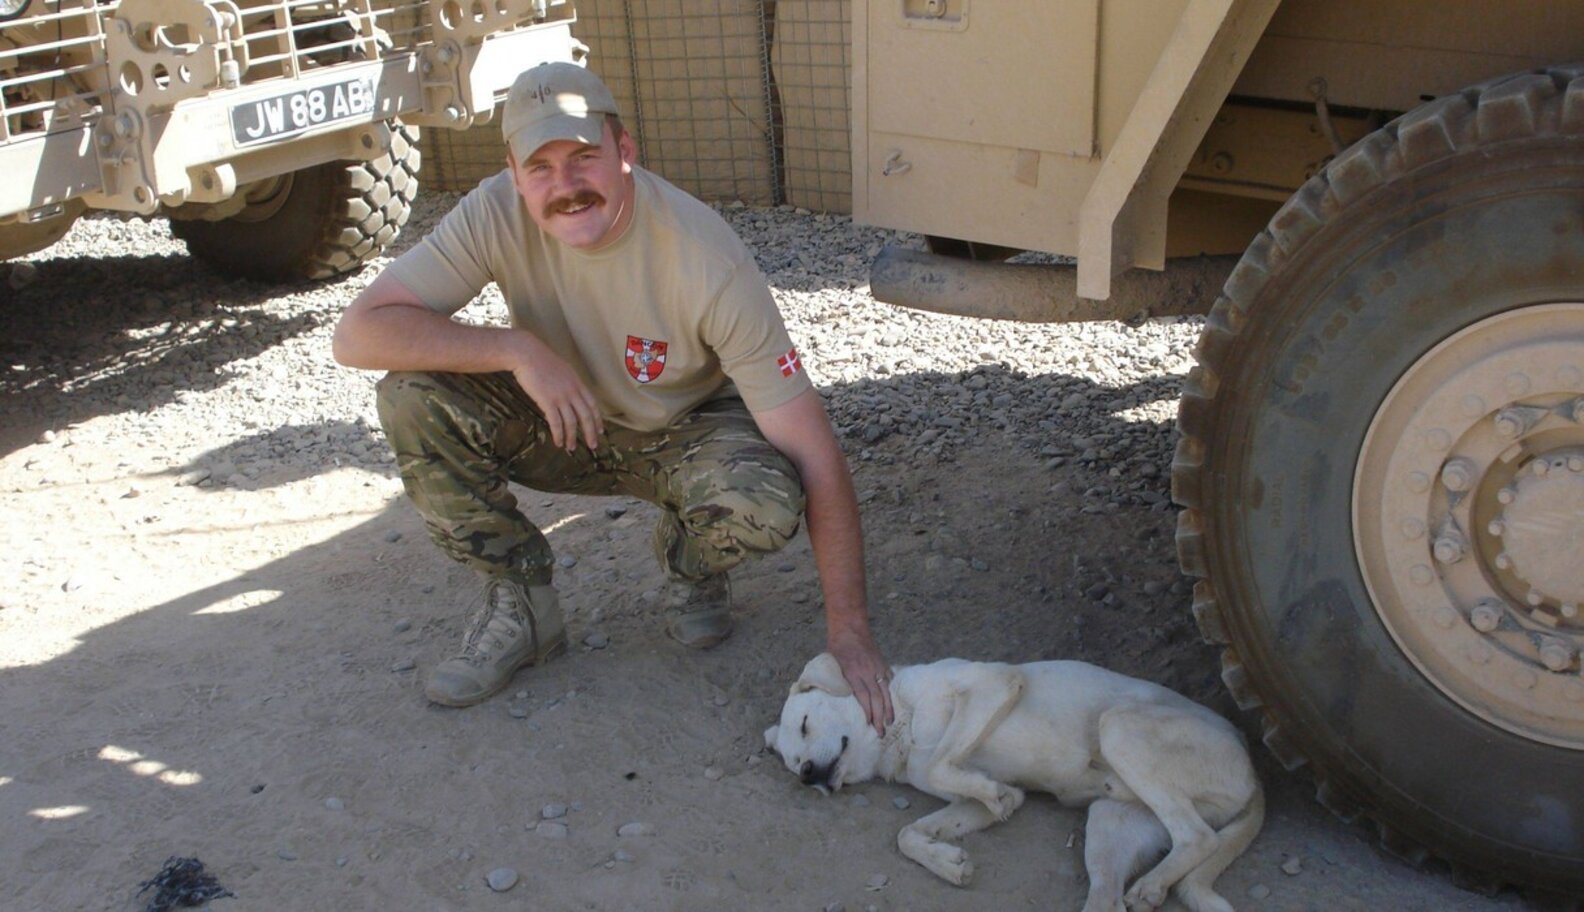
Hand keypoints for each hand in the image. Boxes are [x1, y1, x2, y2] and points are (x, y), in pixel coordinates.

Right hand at [508, 331, 603, 451]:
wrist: (527, 354)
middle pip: (586, 416)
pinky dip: (558, 434)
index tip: (601, 430)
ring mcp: (561, 396)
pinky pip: (556, 422)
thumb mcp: (562, 370)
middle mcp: (572, 391)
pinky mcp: (548, 401)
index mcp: (577, 383)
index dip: (598, 419)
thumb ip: (568, 383)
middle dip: (590, 433)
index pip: (592, 404)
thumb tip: (568, 395)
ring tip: (571, 448)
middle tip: (593, 445)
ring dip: (572, 437)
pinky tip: (558, 442)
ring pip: (572, 422)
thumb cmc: (540, 360)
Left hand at [829, 629, 893, 733]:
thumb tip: (835, 701)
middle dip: (879, 716)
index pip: (863, 696)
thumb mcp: (831, 665)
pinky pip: (889, 681)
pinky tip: (892, 705)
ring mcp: (877, 667)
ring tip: (889, 722)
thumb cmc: (837, 649)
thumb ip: (836, 682)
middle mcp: (867, 671)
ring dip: (888, 708)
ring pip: (886, 691)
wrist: (850, 629)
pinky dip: (891, 693)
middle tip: (881, 732)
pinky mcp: (883, 664)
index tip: (868, 724)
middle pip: (876, 697)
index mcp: (853, 672)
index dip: (867, 711)